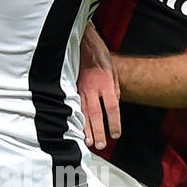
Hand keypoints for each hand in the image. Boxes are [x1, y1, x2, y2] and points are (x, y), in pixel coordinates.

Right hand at [78, 23, 120, 150]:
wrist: (81, 41)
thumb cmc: (98, 54)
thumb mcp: (112, 70)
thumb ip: (114, 89)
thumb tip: (114, 105)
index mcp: (105, 83)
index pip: (112, 108)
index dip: (114, 123)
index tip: (116, 135)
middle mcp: (92, 88)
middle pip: (96, 114)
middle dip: (98, 131)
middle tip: (100, 145)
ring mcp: (79, 88)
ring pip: (82, 112)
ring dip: (85, 129)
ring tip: (87, 142)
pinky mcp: (70, 87)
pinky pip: (73, 106)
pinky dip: (75, 118)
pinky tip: (75, 127)